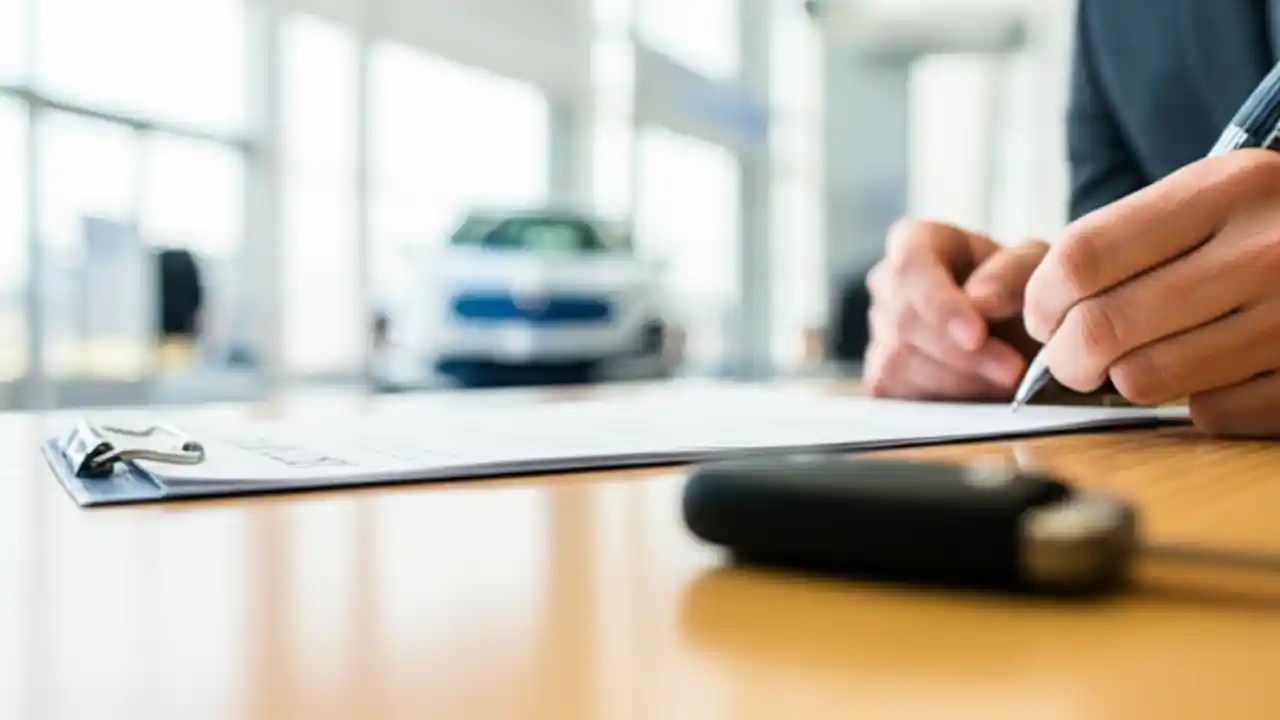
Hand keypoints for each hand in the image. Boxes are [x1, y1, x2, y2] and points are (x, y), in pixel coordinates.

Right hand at [864, 219, 1045, 399]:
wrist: (1013, 327)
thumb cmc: (1018, 288)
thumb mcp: (1032, 266)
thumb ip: (1010, 274)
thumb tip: (979, 301)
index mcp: (915, 242)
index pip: (910, 269)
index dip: (939, 306)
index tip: (975, 336)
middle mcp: (886, 284)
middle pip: (905, 324)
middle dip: (962, 355)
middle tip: (1013, 371)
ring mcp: (878, 331)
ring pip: (900, 364)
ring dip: (959, 381)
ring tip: (1004, 381)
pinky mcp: (880, 376)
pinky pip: (900, 394)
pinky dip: (945, 400)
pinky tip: (978, 391)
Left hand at [1024, 150, 1279, 436]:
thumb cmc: (1277, 225)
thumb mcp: (1219, 197)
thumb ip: (1129, 238)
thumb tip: (1033, 310)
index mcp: (1229, 188)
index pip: (1083, 256)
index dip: (1041, 298)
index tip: (1041, 314)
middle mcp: (1266, 250)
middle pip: (1102, 326)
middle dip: (1065, 356)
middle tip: (1070, 359)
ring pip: (1146, 380)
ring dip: (1124, 382)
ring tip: (1135, 366)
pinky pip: (1209, 414)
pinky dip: (1196, 405)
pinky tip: (1214, 376)